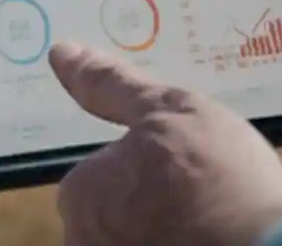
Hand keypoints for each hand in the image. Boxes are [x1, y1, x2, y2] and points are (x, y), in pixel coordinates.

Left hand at [50, 42, 281, 245]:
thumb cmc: (219, 182)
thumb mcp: (170, 110)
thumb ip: (113, 86)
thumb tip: (63, 54)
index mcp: (81, 194)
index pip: (106, 171)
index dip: (152, 163)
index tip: (187, 168)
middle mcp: (85, 242)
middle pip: (120, 212)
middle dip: (154, 203)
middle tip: (205, 195)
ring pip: (140, 238)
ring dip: (171, 231)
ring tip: (216, 223)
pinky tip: (216, 242)